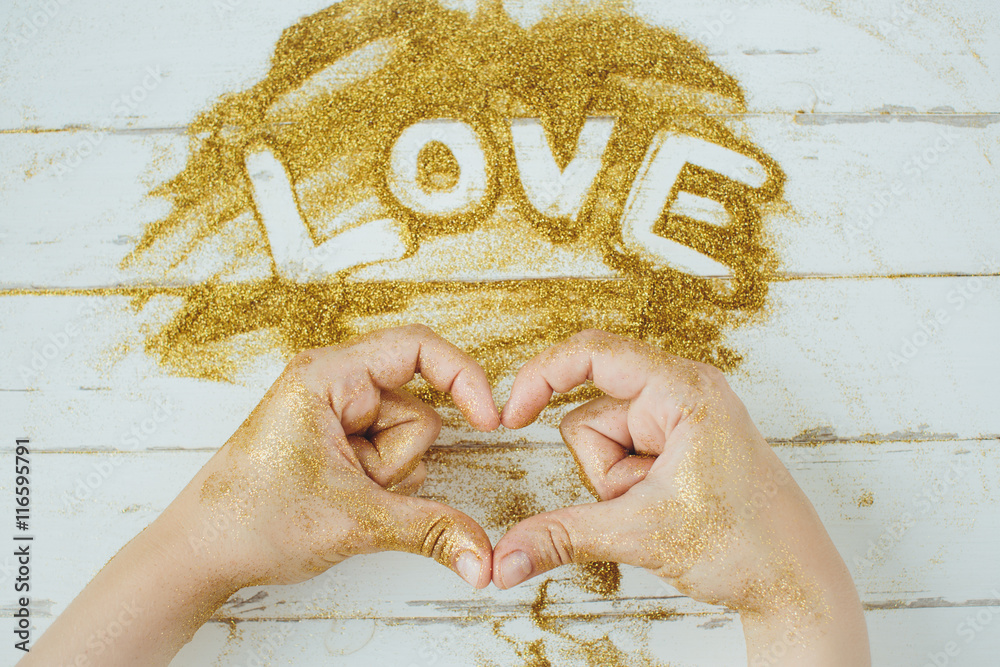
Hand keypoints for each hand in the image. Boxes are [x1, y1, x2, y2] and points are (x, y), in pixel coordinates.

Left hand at [166, 324, 499, 588]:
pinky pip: (390, 455)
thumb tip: (484, 554)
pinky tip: (341, 497)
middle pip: (418, 408)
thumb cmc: (250, 520)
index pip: (417, 348)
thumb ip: (431, 530)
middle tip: (354, 483)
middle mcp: (332, 383)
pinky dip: (380, 484)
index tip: (490, 418)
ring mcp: (335, 412)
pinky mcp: (337, 439)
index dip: (463, 378)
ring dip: (388, 477)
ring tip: (339, 492)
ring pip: (407, 438)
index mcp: (326, 376)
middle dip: (398, 459)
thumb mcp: (354, 523)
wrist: (200, 554)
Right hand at [492, 330, 868, 665]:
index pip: (593, 353)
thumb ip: (562, 537)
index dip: (542, 376)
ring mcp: (680, 421)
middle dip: (604, 468)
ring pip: (603, 442)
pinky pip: (623, 459)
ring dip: (618, 484)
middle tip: (644, 498)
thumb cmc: (749, 546)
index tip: (512, 414)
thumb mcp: (642, 535)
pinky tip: (667, 508)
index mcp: (684, 390)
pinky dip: (629, 489)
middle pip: (592, 413)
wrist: (796, 585)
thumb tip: (504, 557)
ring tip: (662, 506)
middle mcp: (682, 394)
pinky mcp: (678, 446)